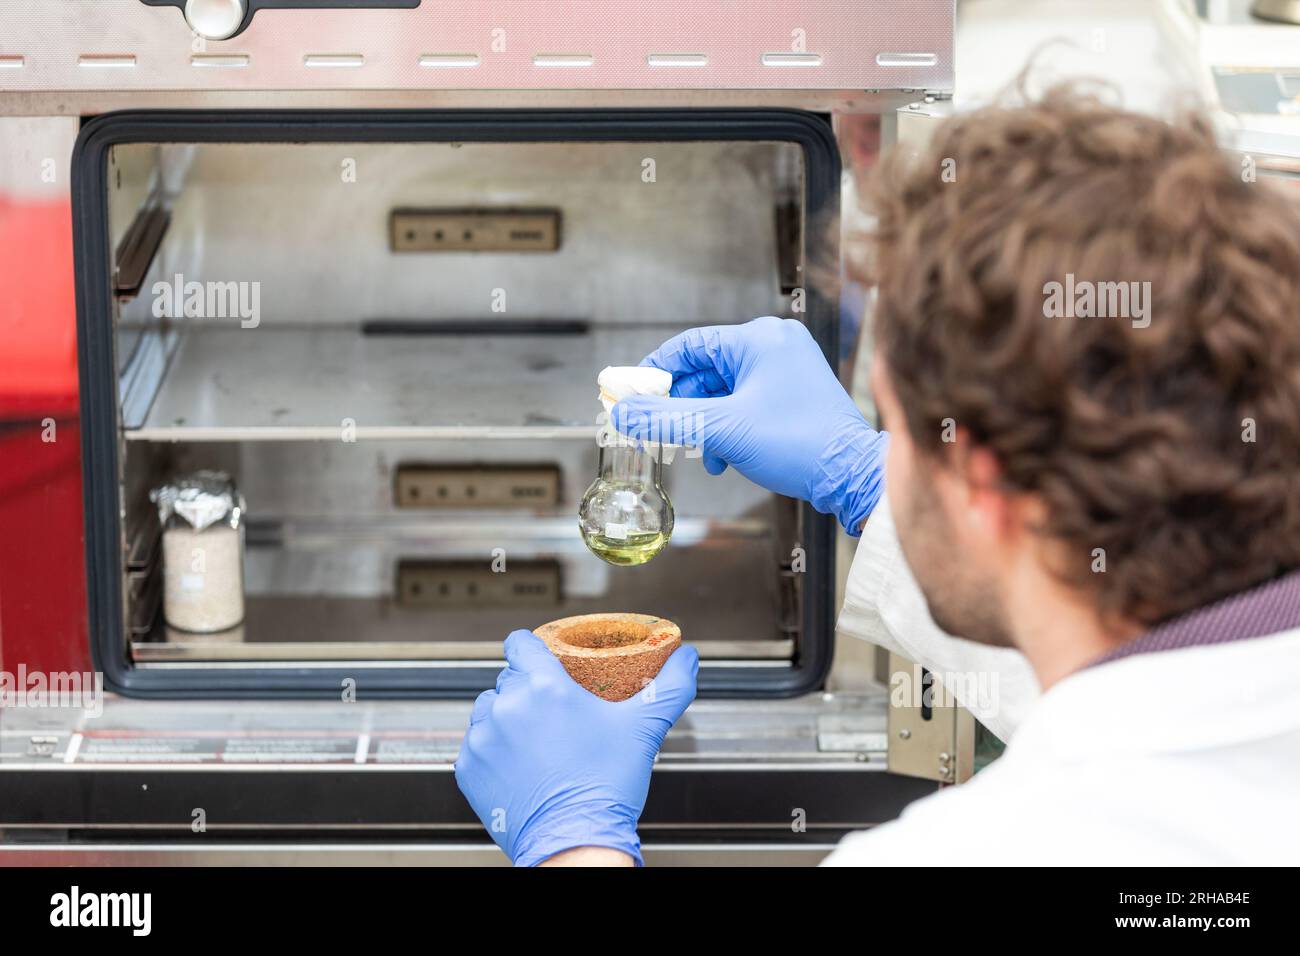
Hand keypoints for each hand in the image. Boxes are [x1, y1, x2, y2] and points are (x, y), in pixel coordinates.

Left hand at [454, 630, 698, 866]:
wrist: (575, 844)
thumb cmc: (606, 786)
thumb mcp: (644, 729)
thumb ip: (670, 687)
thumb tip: (689, 658)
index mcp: (544, 687)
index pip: (520, 643)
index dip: (531, 648)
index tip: (541, 658)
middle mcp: (506, 705)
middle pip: (509, 679)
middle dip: (528, 690)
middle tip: (553, 713)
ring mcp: (483, 737)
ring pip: (489, 709)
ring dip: (506, 717)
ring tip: (536, 741)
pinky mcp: (470, 767)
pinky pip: (476, 744)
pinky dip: (493, 750)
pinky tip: (520, 765)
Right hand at [611, 316, 887, 533]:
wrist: (852, 475)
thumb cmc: (798, 442)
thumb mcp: (721, 429)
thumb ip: (667, 419)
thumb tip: (623, 412)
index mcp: (760, 339)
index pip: (689, 345)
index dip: (656, 372)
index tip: (632, 396)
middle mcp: (775, 345)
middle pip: (705, 369)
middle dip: (684, 407)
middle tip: (662, 432)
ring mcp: (788, 368)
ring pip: (724, 391)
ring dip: (707, 423)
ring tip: (705, 454)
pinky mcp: (794, 392)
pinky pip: (745, 402)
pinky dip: (729, 427)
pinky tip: (726, 455)